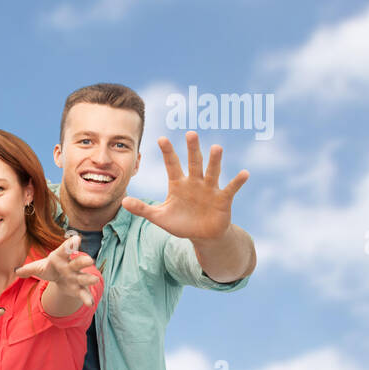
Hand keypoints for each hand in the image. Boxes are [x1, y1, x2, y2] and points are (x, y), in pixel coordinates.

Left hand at [14, 235, 99, 307]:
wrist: (59, 278)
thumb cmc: (49, 268)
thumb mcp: (38, 268)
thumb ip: (27, 269)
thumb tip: (15, 271)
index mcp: (61, 257)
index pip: (65, 249)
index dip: (70, 244)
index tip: (76, 239)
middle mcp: (71, 266)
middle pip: (78, 262)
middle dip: (83, 261)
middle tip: (90, 260)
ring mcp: (77, 277)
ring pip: (84, 277)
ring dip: (89, 278)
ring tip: (95, 279)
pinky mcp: (79, 288)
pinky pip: (83, 293)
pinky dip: (86, 298)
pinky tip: (90, 303)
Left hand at [122, 132, 248, 242]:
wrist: (202, 236)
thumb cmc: (181, 223)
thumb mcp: (159, 217)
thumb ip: (142, 209)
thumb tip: (123, 201)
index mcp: (178, 184)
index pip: (172, 165)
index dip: (168, 153)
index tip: (161, 138)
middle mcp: (195, 182)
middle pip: (193, 163)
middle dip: (192, 149)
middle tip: (191, 133)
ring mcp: (210, 189)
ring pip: (212, 172)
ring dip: (215, 161)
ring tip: (216, 147)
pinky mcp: (223, 199)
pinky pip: (231, 188)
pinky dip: (238, 181)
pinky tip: (244, 173)